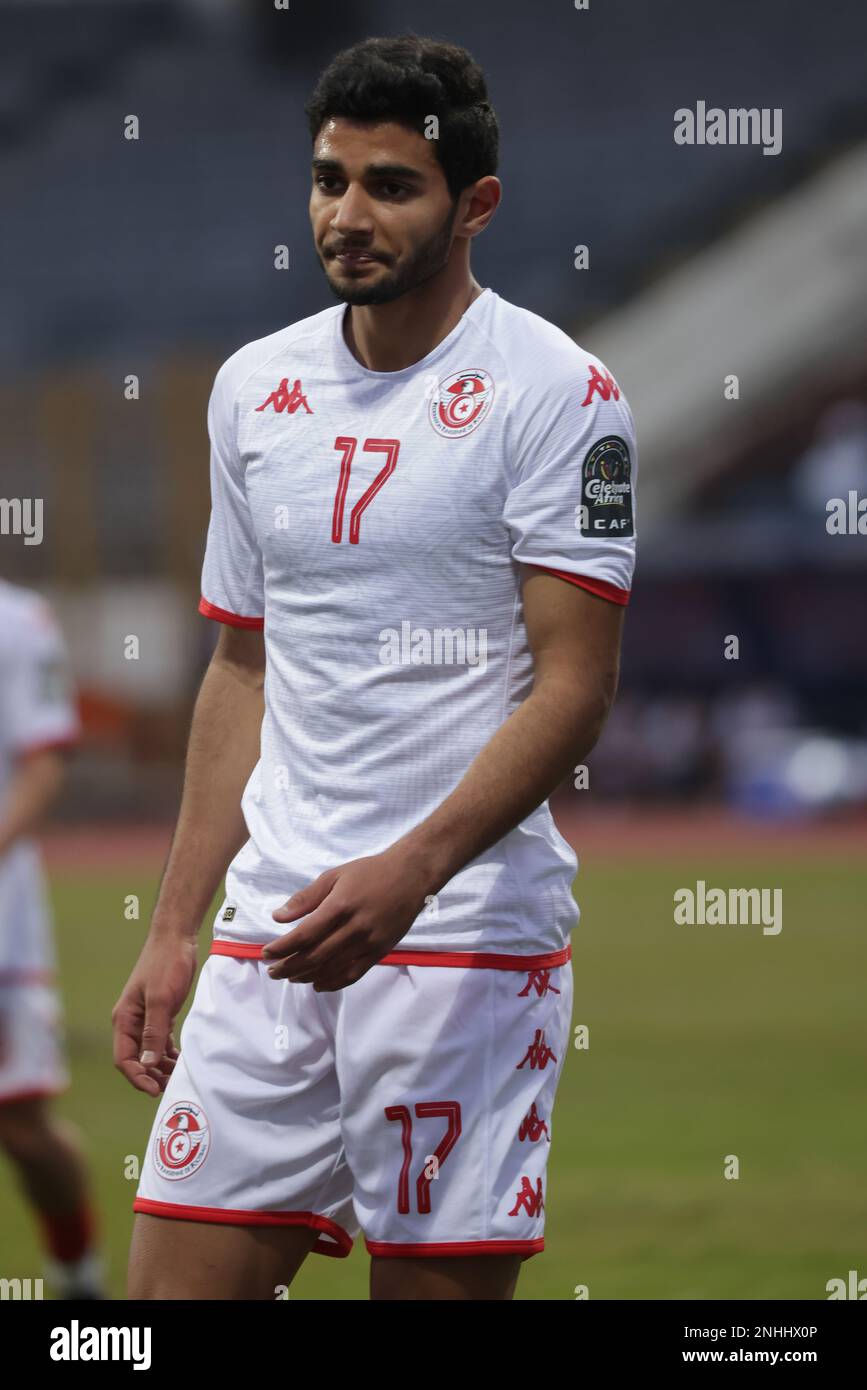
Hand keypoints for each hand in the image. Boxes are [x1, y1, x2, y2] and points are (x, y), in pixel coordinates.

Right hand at [112, 935, 197, 1094]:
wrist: (176, 938)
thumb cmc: (166, 964)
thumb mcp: (160, 999)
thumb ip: (153, 1032)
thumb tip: (146, 1064)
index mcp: (124, 1019)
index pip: (124, 1059)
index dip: (137, 1077)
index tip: (156, 1090)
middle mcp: (131, 1021)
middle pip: (136, 1059)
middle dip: (151, 1076)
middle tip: (171, 1088)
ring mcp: (146, 1017)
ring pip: (150, 1051)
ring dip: (161, 1067)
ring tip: (179, 1078)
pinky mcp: (160, 1012)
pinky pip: (161, 1041)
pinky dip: (169, 1053)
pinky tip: (182, 1061)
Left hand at [263, 846, 431, 990]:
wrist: (411, 876)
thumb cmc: (370, 872)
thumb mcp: (334, 876)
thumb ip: (306, 898)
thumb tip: (278, 917)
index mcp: (340, 905)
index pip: (305, 935)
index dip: (283, 947)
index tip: (266, 953)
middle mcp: (354, 928)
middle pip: (315, 956)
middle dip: (289, 966)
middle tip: (272, 971)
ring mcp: (369, 942)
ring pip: (332, 968)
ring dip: (307, 976)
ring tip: (290, 977)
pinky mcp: (380, 951)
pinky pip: (353, 974)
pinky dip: (333, 983)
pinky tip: (318, 984)